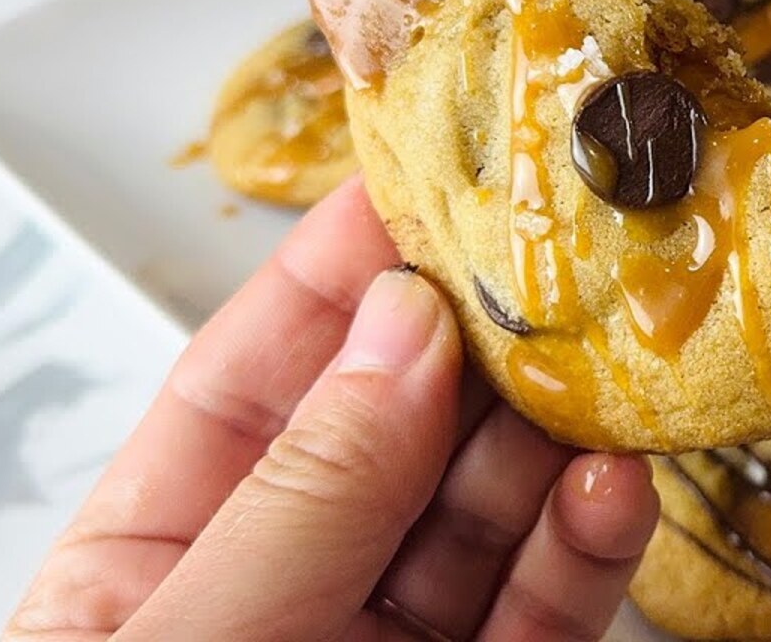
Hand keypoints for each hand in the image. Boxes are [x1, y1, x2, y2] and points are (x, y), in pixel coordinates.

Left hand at [7, 179, 657, 640]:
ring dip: (554, 435)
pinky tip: (614, 486)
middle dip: (477, 340)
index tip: (420, 175)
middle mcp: (282, 586)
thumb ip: (307, 494)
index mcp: (155, 559)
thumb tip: (402, 328)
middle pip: (395, 428)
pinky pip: (546, 608)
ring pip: (489, 511)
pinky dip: (591, 544)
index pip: (253, 374)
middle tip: (557, 252)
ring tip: (607, 361)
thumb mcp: (200, 636)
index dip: (335, 269)